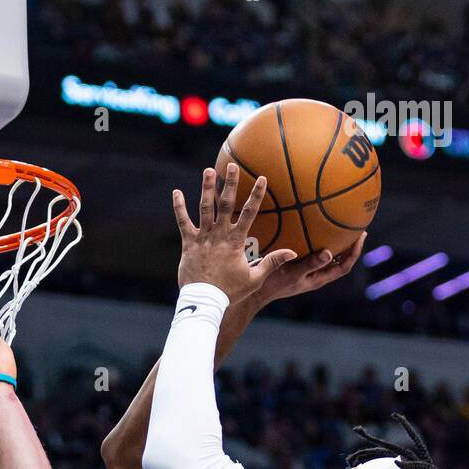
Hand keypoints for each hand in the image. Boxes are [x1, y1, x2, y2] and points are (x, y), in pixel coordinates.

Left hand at [173, 165, 295, 302]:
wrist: (205, 302)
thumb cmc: (230, 292)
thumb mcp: (254, 279)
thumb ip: (272, 262)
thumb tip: (292, 252)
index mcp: (236, 242)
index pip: (249, 214)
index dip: (256, 195)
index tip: (262, 178)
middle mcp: (219, 236)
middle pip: (226, 205)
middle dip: (230, 184)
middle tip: (232, 165)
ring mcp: (203, 238)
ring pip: (205, 209)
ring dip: (207, 189)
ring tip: (209, 170)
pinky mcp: (188, 244)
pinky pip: (182, 222)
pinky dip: (179, 207)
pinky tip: (176, 192)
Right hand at [249, 231, 366, 310]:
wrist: (255, 289)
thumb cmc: (273, 283)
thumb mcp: (292, 273)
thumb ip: (310, 264)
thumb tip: (329, 253)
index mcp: (318, 279)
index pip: (344, 267)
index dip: (355, 253)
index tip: (361, 236)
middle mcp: (316, 275)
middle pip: (340, 260)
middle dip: (350, 245)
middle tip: (357, 227)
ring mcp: (307, 271)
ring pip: (327, 256)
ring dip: (336, 243)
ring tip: (341, 226)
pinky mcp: (297, 264)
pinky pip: (312, 250)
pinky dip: (318, 240)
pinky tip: (314, 226)